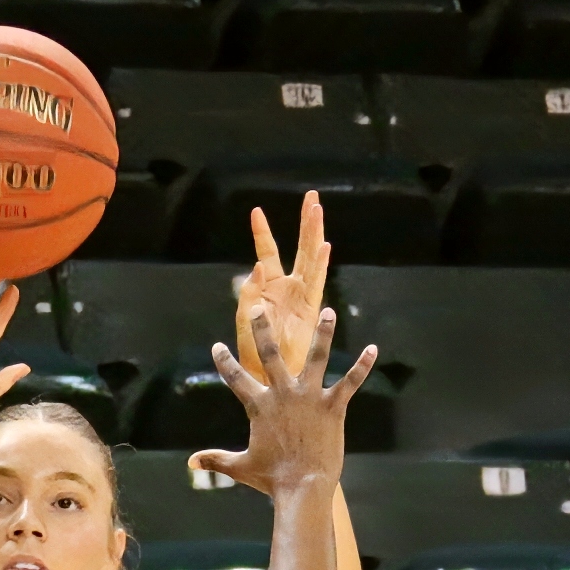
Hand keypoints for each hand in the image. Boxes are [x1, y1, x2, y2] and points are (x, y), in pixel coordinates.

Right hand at [189, 306, 375, 495]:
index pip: (236, 378)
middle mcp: (283, 395)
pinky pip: (350, 381)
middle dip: (263, 329)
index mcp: (259, 406)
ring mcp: (309, 398)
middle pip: (270, 354)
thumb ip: (215, 459)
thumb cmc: (271, 478)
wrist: (302, 487)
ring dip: (323, 333)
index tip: (218, 346)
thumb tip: (190, 463)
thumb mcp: (240, 466)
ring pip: (317, 357)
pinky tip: (373, 350)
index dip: (224, 361)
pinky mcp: (333, 407)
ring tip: (328, 312)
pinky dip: (362, 366)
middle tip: (259, 309)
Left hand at [236, 195, 329, 380]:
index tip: (256, 210)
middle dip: (305, 223)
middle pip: (300, 247)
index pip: (267, 251)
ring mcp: (302, 295)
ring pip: (312, 259)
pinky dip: (321, 264)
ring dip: (315, 235)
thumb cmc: (252, 348)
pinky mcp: (310, 308)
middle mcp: (288, 285)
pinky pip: (317, 282)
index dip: (262, 232)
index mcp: (268, 285)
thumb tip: (256, 267)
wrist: (266, 372)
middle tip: (312, 197)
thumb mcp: (245, 317)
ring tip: (318, 211)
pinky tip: (324, 246)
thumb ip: (248, 292)